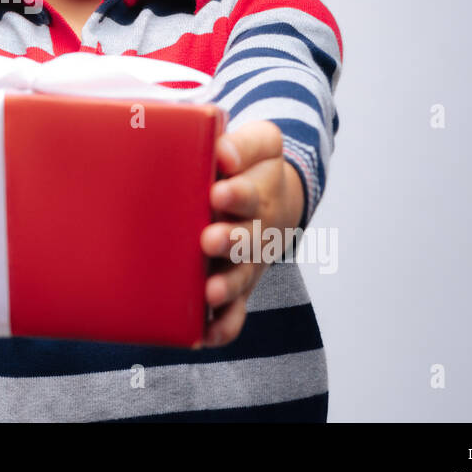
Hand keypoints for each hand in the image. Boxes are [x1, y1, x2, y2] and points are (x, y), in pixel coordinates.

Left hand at [196, 119, 302, 347]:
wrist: (267, 191)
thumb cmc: (236, 161)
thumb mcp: (245, 137)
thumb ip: (228, 137)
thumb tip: (218, 151)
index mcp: (261, 170)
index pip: (257, 166)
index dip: (239, 175)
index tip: (219, 175)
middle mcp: (262, 214)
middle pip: (252, 229)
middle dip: (232, 237)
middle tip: (209, 239)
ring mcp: (252, 252)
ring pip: (244, 272)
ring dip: (228, 283)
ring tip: (210, 291)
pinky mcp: (241, 282)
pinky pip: (237, 310)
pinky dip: (224, 325)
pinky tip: (203, 335)